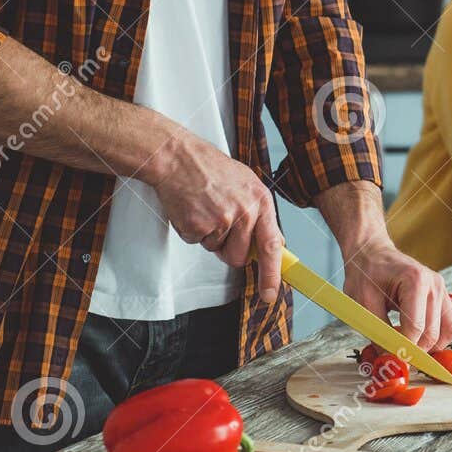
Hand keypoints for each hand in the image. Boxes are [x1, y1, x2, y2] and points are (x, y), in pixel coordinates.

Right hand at [142, 130, 284, 302]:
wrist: (178, 157)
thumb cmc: (211, 169)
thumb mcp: (246, 184)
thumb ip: (259, 214)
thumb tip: (272, 244)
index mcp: (261, 200)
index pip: (272, 246)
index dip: (273, 274)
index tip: (270, 294)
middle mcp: (245, 211)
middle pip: (240, 257)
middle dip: (229, 250)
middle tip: (220, 224)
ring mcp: (221, 219)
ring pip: (218, 251)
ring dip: (210, 238)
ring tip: (206, 209)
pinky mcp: (198, 226)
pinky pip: (198, 243)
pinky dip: (193, 231)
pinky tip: (193, 209)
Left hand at [343, 241, 451, 350]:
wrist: (373, 254)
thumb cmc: (366, 274)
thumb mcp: (363, 303)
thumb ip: (378, 332)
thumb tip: (390, 360)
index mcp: (415, 281)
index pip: (416, 328)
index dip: (403, 349)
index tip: (390, 358)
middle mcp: (434, 284)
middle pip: (433, 333)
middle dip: (415, 350)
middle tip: (395, 351)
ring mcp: (443, 289)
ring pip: (450, 330)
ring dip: (431, 344)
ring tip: (409, 341)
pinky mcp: (445, 295)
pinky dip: (445, 333)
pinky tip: (425, 333)